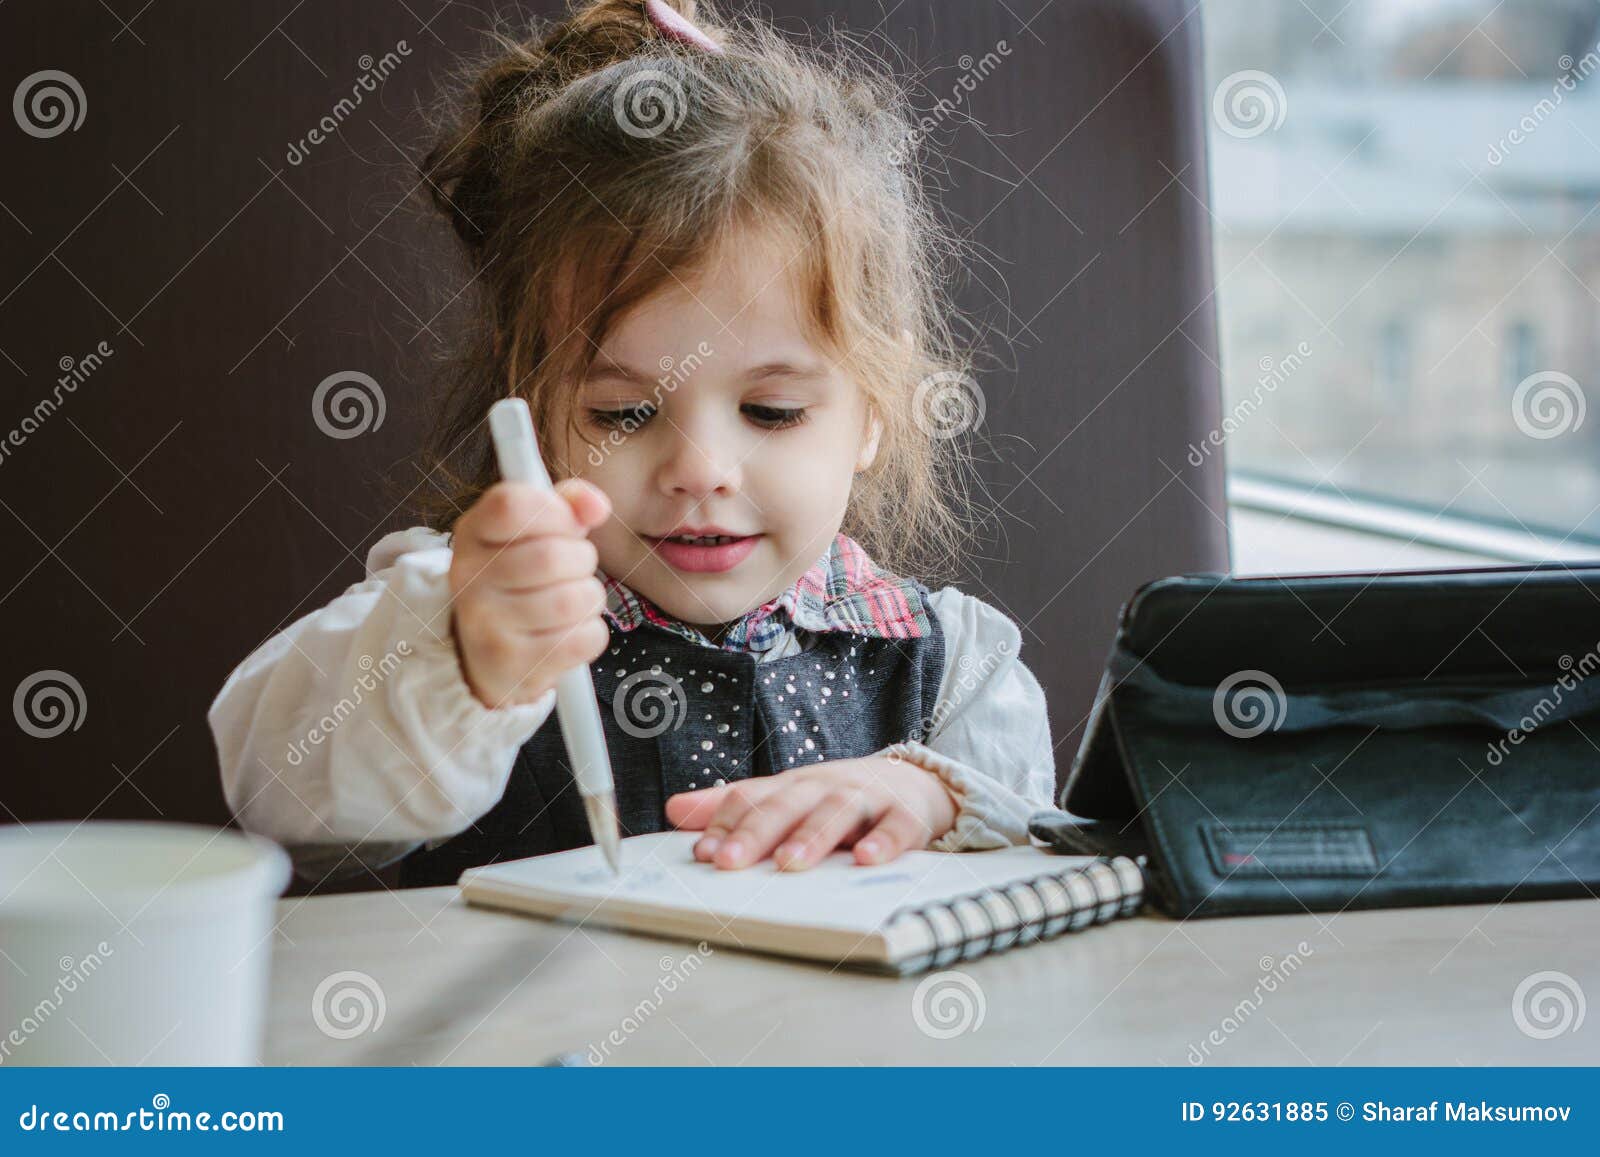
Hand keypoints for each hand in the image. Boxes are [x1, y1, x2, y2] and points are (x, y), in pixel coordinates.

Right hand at [449, 478, 611, 708]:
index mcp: (472, 533)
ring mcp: (486, 624)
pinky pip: (585, 638)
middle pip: (553, 556)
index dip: (556, 512)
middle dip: (581, 560)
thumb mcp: (531, 533)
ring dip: (588, 598)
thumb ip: (565, 505)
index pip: (513, 504)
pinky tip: (566, 632)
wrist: (481, 655)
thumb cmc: (517, 582)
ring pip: (575, 599)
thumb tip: (596, 504)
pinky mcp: (512, 663)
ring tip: (568, 602)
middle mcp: (469, 577)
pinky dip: (589, 633)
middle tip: (570, 570)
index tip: (566, 525)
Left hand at [663, 754, 959, 869]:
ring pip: (837, 813)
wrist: (915, 783)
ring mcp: (866, 799)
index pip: (753, 798)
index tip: (703, 853)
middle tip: (730, 862)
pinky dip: (883, 842)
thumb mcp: (786, 799)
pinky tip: (866, 859)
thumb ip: (734, 807)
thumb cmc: (838, 799)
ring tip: (788, 864)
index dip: (726, 823)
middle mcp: (824, 788)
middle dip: (756, 832)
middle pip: (787, 805)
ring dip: (812, 837)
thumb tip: (673, 810)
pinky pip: (896, 828)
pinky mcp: (906, 815)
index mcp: (792, 787)